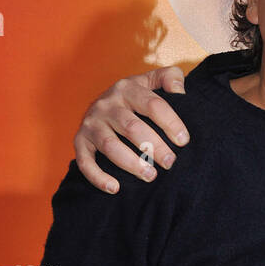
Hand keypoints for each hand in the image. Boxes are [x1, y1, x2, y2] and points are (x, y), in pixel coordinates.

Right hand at [75, 67, 189, 193]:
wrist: (103, 104)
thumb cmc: (135, 98)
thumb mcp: (151, 81)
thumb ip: (169, 77)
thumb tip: (180, 90)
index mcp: (127, 88)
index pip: (152, 104)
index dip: (170, 122)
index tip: (184, 141)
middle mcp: (107, 104)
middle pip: (132, 127)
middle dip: (153, 147)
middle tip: (170, 163)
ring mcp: (92, 123)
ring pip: (110, 145)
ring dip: (131, 163)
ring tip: (151, 176)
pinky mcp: (80, 140)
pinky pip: (84, 161)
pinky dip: (97, 176)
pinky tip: (115, 188)